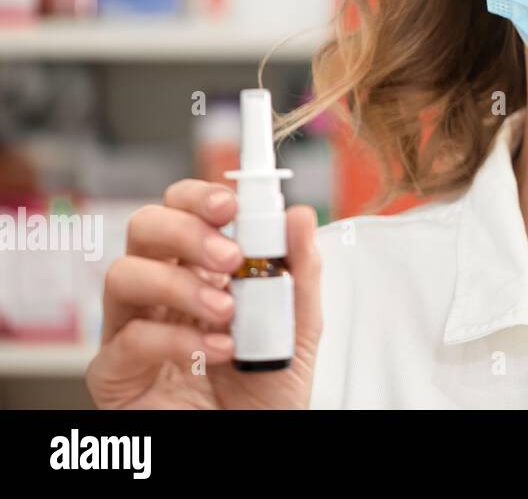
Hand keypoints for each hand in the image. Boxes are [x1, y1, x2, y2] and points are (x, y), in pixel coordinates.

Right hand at [86, 180, 320, 408]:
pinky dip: (176, 340)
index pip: (183, 210)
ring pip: (123, 274)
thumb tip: (299, 215)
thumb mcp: (299, 327)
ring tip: (226, 312)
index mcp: (201, 270)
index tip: (231, 202)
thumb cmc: (269, 391)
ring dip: (179, 284)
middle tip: (229, 256)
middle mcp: (161, 293)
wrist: (256, 441)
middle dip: (185, 229)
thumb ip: (299, 271)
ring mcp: (133, 330)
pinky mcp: (115, 375)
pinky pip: (125, 340)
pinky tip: (216, 351)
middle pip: (143, 227)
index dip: (198, 196)